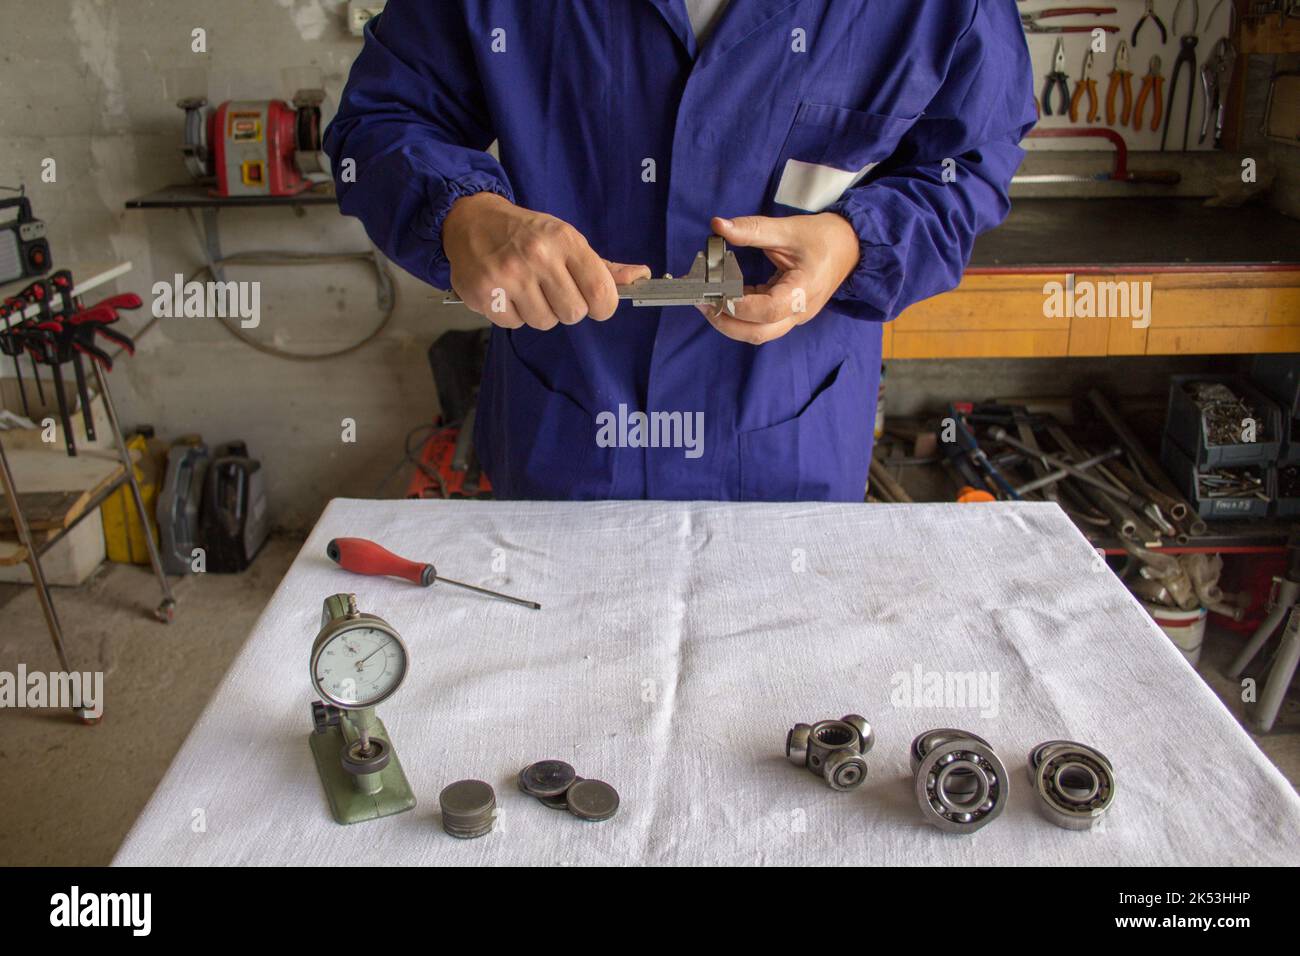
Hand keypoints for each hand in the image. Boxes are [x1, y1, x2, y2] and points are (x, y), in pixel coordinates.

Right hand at [443, 193, 650, 329]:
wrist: (471, 220)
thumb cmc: (527, 233)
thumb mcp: (566, 239)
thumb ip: (603, 266)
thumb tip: (641, 277)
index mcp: (564, 241)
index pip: (600, 291)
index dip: (603, 306)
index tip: (594, 303)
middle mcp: (538, 257)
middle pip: (573, 314)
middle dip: (566, 307)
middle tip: (551, 289)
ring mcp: (509, 276)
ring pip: (544, 322)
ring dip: (538, 311)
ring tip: (526, 288)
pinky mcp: (485, 293)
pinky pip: (514, 324)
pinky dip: (512, 314)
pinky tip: (506, 292)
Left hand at [698, 213, 859, 344]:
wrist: (851, 246)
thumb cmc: (823, 237)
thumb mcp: (787, 229)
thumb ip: (752, 229)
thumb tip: (718, 225)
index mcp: (804, 290)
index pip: (767, 310)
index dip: (739, 305)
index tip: (715, 292)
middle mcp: (800, 311)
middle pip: (758, 333)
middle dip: (726, 322)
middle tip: (702, 303)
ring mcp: (795, 316)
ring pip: (758, 333)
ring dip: (731, 322)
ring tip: (708, 302)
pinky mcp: (789, 313)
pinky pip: (762, 323)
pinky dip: (741, 314)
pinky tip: (725, 297)